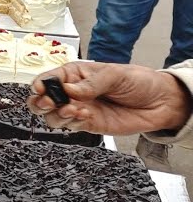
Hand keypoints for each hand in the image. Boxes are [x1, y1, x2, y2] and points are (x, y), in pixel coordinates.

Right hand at [28, 61, 192, 135]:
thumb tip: (69, 90)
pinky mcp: (88, 124)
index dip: (40, 84)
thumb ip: (90, 84)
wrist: (160, 102)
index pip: (48, 79)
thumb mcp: (114, 75)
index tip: (40, 89)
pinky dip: (73, 123)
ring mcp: (79, 109)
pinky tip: (84, 115)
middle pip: (42, 100)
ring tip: (72, 110)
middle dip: (41, 102)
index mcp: (74, 74)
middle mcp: (72, 93)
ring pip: (52, 116)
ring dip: (57, 115)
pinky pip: (71, 127)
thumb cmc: (138, 82)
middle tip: (50, 103)